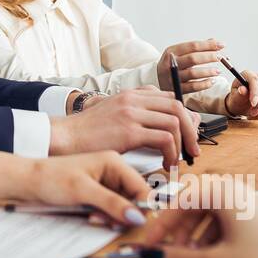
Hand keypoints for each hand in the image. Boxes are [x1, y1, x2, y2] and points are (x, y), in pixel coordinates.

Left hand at [25, 152, 153, 225]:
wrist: (25, 181)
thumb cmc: (49, 178)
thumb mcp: (83, 191)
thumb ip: (112, 203)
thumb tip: (138, 217)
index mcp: (113, 162)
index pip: (142, 186)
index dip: (142, 207)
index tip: (138, 223)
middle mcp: (112, 171)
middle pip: (134, 198)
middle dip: (125, 214)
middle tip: (110, 222)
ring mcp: (104, 183)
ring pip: (123, 207)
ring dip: (113, 217)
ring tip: (96, 219)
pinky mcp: (96, 194)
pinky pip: (110, 210)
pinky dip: (105, 217)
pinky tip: (92, 218)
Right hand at [51, 86, 198, 167]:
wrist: (64, 137)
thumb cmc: (86, 132)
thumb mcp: (113, 115)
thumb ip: (136, 116)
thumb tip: (164, 129)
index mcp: (131, 94)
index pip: (170, 98)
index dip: (183, 117)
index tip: (186, 135)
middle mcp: (133, 99)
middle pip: (178, 108)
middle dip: (191, 130)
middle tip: (193, 150)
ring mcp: (131, 113)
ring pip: (175, 122)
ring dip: (183, 144)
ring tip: (178, 160)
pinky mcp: (129, 131)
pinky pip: (165, 139)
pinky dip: (172, 154)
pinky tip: (166, 163)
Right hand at [141, 178, 257, 257]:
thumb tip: (156, 256)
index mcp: (226, 193)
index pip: (182, 200)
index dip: (162, 223)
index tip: (151, 243)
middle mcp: (239, 192)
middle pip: (196, 204)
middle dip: (179, 229)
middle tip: (170, 251)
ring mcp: (252, 206)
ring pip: (212, 214)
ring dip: (196, 234)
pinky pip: (228, 222)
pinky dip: (214, 237)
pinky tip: (213, 257)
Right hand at [156, 38, 224, 92]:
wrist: (155, 78)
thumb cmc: (172, 64)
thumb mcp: (180, 53)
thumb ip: (196, 48)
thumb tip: (215, 42)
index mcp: (172, 51)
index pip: (193, 46)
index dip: (208, 45)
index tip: (221, 45)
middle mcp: (171, 62)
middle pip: (193, 58)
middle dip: (209, 57)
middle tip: (221, 58)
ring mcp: (172, 76)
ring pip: (193, 73)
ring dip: (208, 72)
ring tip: (218, 71)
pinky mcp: (176, 88)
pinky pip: (192, 87)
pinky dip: (204, 84)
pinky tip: (211, 81)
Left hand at [224, 70, 257, 119]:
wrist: (241, 103)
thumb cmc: (237, 99)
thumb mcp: (234, 97)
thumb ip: (238, 94)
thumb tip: (242, 89)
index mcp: (249, 74)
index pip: (255, 80)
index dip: (255, 92)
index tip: (253, 104)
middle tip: (251, 114)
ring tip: (252, 115)